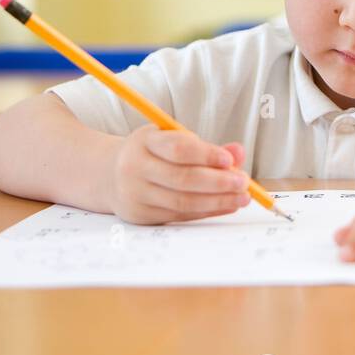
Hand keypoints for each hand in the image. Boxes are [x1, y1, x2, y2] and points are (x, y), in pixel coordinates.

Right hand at [97, 124, 250, 223]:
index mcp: (145, 141)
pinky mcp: (141, 215)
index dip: (206, 155)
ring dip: (217, 201)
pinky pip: (179, 215)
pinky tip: (226, 206)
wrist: (111, 174)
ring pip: (182, 201)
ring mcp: (136, 194)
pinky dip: (207, 211)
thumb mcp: (172, 139)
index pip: (178, 149)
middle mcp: (135, 167)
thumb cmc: (152, 153)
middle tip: (243, 182)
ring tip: (242, 197)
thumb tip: (239, 152)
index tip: (231, 160)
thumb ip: (206, 146)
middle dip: (218, 182)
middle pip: (182, 179)